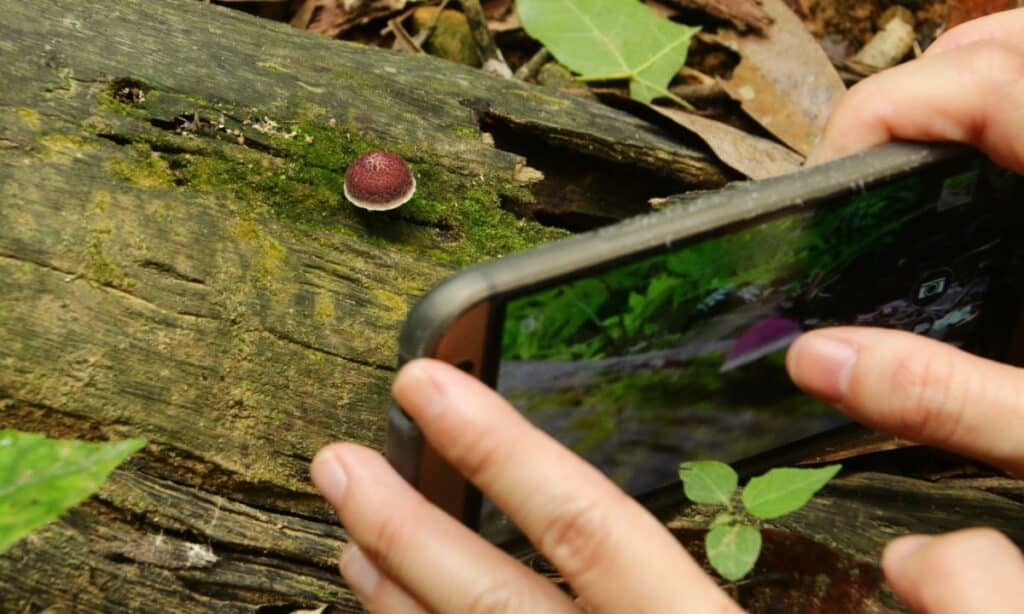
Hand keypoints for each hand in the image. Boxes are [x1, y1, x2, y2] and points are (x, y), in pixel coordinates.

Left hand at [311, 358, 739, 611]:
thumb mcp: (791, 611)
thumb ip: (732, 542)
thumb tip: (733, 416)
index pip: (588, 526)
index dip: (502, 449)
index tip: (427, 382)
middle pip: (492, 599)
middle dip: (404, 528)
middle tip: (338, 464)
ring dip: (395, 597)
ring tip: (349, 540)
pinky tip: (396, 612)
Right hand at [793, 13, 1023, 609]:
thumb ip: (949, 397)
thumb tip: (817, 360)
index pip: (988, 80)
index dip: (882, 112)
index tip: (827, 183)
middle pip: (1008, 44)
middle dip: (916, 92)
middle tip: (865, 183)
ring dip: (965, 86)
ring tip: (917, 170)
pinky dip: (1007, 106)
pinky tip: (989, 172)